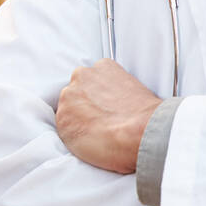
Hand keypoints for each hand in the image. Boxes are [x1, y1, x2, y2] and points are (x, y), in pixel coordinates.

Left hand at [56, 59, 161, 173]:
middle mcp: (81, 77)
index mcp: (102, 66)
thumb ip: (115, 88)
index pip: (91, 78)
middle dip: (83, 104)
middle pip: (76, 91)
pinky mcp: (62, 120)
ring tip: (96, 131)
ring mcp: (69, 98)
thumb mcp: (134, 87)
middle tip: (99, 118)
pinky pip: (63, 128)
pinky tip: (90, 139)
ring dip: (76, 119)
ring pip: (67, 109)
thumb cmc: (143, 114)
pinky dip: (73, 134)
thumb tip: (113, 100)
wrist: (139, 132)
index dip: (97, 94)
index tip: (104, 104)